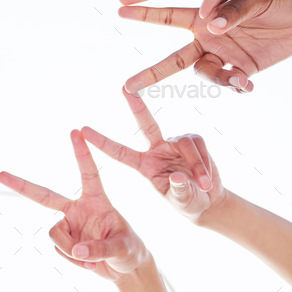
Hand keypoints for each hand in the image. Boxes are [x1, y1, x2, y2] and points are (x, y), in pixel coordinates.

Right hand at [0, 130, 147, 279]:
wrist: (124, 269)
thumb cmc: (130, 250)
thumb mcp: (122, 248)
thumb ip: (101, 248)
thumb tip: (77, 250)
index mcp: (96, 200)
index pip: (89, 173)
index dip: (82, 153)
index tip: (75, 131)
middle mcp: (78, 209)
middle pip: (45, 196)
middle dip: (22, 186)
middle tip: (1, 175)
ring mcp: (69, 226)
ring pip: (54, 234)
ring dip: (70, 249)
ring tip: (93, 259)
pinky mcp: (64, 242)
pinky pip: (58, 250)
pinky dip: (72, 260)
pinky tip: (88, 263)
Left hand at [82, 89, 223, 221]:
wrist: (208, 200)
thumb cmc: (188, 203)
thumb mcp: (182, 202)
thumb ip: (180, 191)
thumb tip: (177, 178)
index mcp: (144, 165)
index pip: (119, 151)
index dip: (102, 141)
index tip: (82, 130)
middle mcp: (156, 149)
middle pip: (146, 123)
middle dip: (136, 105)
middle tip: (124, 88)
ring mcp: (174, 143)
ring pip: (185, 143)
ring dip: (197, 165)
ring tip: (204, 185)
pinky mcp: (192, 140)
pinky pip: (198, 144)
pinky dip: (205, 162)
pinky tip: (208, 177)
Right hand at [120, 0, 291, 93]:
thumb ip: (233, 10)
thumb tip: (212, 24)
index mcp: (205, 16)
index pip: (168, 16)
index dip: (144, 14)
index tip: (121, 9)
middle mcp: (209, 39)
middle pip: (173, 59)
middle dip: (150, 73)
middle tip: (128, 85)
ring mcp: (225, 57)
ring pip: (203, 75)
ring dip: (214, 79)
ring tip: (235, 78)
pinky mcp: (244, 70)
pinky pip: (230, 84)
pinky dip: (235, 86)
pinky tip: (247, 84)